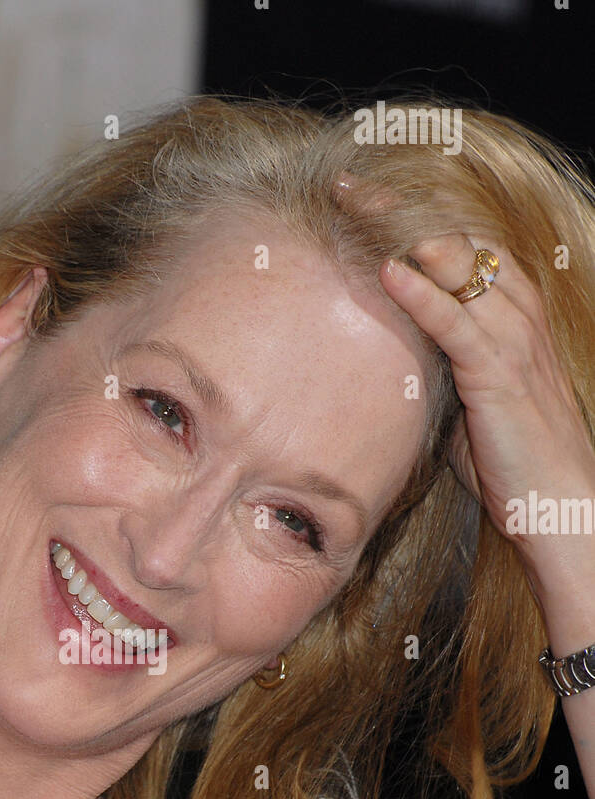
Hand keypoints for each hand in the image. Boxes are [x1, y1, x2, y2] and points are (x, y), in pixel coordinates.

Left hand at [378, 234, 594, 592]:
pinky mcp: (501, 374)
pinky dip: (422, 295)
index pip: (461, 247)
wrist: (558, 505)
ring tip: (354, 210)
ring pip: (459, 266)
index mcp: (513, 314)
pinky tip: (388, 273)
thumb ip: (438, 371)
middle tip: (345, 189)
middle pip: (456, 239)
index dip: (412, 218)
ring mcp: (514, 340)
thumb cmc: (511, 463)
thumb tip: (392, 364)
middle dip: (400, 209)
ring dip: (403, 235)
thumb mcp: (466, 405)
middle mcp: (519, 314)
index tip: (361, 200)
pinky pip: (459, 323)